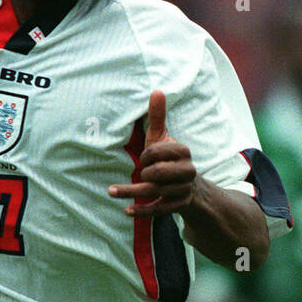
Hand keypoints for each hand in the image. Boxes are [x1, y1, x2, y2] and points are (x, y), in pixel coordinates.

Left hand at [108, 90, 196, 216]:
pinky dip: (142, 210)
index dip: (145, 155)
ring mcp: (183, 190)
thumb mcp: (164, 138)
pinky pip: (158, 210)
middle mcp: (187, 171)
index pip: (156, 151)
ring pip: (154, 191)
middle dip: (143, 173)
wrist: (190, 188)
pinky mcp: (178, 206)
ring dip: (131, 192)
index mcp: (183, 151)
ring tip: (111, 191)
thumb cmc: (170, 159)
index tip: (144, 158)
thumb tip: (157, 90)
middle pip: (157, 173)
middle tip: (140, 173)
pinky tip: (126, 210)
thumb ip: (158, 117)